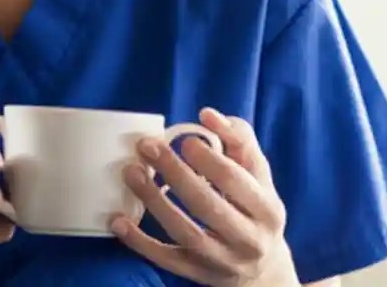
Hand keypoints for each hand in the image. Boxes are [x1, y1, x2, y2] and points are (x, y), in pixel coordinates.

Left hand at [112, 108, 298, 286]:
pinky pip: (166, 260)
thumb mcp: (258, 174)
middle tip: (148, 147)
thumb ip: (239, 139)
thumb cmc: (254, 207)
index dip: (209, 159)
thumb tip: (209, 115)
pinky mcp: (198, 274)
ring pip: (186, 233)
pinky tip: (119, 221)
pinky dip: (140, 241)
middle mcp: (249, 240)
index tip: (185, 139)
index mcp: (268, 209)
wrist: (263, 268)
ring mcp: (223, 262)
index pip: (236, 180)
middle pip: (208, 206)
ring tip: (132, 173)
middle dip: (176, 173)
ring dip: (155, 201)